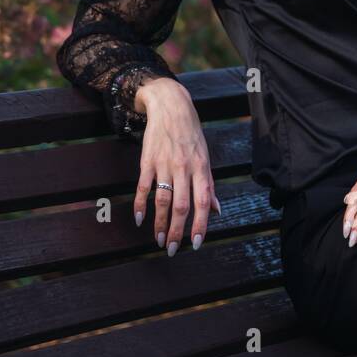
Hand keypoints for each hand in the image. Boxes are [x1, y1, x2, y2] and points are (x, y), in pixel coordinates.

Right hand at [133, 77, 221, 255]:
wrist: (170, 106)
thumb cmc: (191, 133)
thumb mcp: (205, 157)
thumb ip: (209, 184)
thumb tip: (216, 210)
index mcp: (201, 168)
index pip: (202, 202)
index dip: (200, 225)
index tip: (195, 244)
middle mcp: (183, 168)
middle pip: (180, 206)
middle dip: (175, 231)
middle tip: (170, 249)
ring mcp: (164, 164)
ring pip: (162, 200)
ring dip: (158, 223)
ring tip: (157, 239)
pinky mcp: (147, 160)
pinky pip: (143, 186)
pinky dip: (140, 204)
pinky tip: (140, 219)